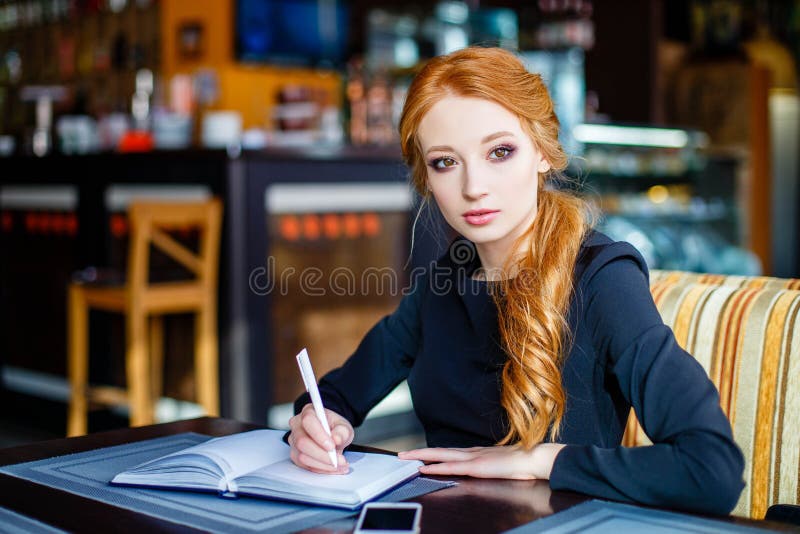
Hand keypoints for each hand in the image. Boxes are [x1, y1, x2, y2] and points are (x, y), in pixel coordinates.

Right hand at [288, 403, 353, 473]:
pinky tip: (333, 467)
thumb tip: (336, 439)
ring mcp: (294, 441)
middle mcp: (297, 425)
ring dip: (323, 464)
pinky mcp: (295, 454)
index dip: (319, 435)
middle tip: (340, 460)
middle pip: (302, 442)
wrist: (332, 436)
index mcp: (308, 412)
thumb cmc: (335, 428)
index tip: (332, 446)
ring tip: (340, 465)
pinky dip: (321, 469)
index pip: (308, 421)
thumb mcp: (344, 426)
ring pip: (302, 456)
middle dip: (322, 455)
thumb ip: (342, 431)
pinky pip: (305, 466)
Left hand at [397, 443, 565, 479]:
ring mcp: (473, 457)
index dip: (435, 453)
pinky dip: (436, 466)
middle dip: (420, 452)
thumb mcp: (502, 465)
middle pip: (440, 451)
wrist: (535, 459)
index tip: (421, 454)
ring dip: (422, 456)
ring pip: (441, 455)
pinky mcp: (476, 466)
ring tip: (406, 457)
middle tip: (403, 454)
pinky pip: (451, 466)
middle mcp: (472, 452)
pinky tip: (425, 468)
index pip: (451, 452)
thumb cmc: (523, 463)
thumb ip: (492, 466)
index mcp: (478, 452)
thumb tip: (487, 469)